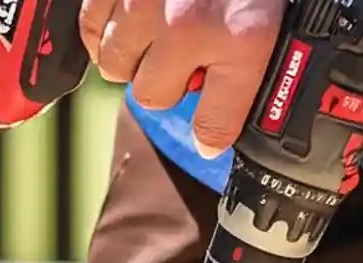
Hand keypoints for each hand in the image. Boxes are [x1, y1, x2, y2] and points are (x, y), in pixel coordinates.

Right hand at [80, 0, 284, 157]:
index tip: (210, 130)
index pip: (215, 124)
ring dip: (130, 58)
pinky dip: (100, 32)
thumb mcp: (272, 21)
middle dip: (165, 82)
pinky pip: (90, 25)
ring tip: (152, 39)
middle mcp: (188, 22)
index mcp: (242, 38)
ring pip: (116, 64)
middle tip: (183, 57)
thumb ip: (249, 78)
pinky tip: (122, 26)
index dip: (212, 130)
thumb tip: (214, 141)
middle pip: (153, 95)